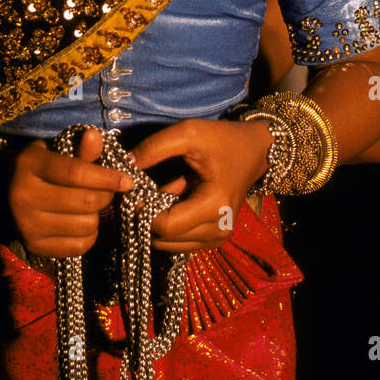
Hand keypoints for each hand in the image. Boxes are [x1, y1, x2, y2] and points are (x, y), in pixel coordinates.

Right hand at [7, 126, 132, 257]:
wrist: (9, 197)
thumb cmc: (42, 169)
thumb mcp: (57, 152)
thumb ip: (80, 149)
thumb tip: (95, 136)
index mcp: (28, 165)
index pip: (75, 173)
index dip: (107, 177)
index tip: (127, 181)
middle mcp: (23, 196)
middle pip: (85, 201)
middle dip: (105, 196)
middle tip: (107, 191)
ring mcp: (27, 225)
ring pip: (86, 225)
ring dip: (97, 216)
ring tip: (89, 207)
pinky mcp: (35, 247)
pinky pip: (80, 246)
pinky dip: (89, 235)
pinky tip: (81, 223)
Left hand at [128, 118, 272, 252]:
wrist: (254, 151)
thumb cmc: (222, 140)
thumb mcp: (188, 133)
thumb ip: (154, 148)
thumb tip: (124, 166)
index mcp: (215, 205)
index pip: (165, 226)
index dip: (142, 211)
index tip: (133, 191)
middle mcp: (220, 229)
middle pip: (165, 239)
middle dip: (148, 218)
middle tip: (143, 193)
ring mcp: (219, 238)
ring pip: (170, 245)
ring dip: (159, 224)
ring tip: (163, 196)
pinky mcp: (216, 240)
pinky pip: (180, 243)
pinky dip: (171, 228)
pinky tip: (175, 204)